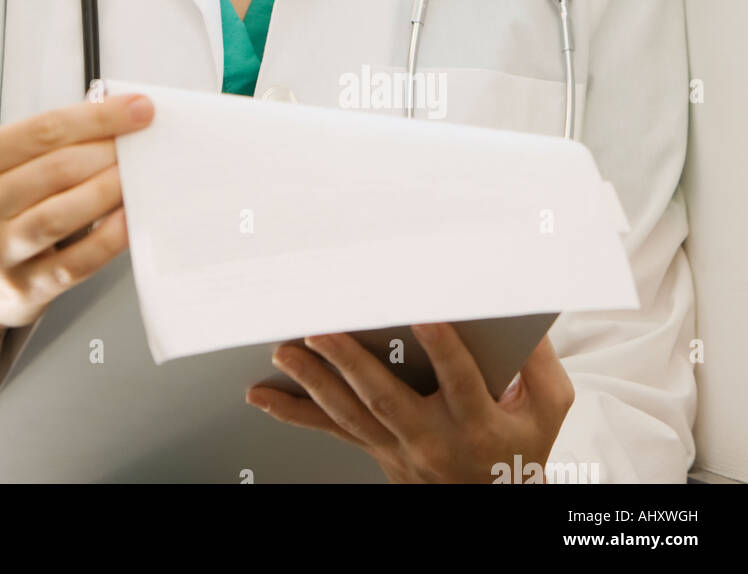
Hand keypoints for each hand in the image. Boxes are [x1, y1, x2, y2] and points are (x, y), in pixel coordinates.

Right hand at [0, 91, 154, 330]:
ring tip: (139, 174)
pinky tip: (130, 218)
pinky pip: (76, 260)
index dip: (98, 117)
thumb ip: (52, 143)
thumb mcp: (5, 168)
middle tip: (143, 142)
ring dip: (110, 189)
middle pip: (57, 168)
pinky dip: (109, 236)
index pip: (44, 129)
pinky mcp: (24, 287)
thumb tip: (116, 116)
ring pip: (63, 213)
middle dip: (109, 151)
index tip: (138, 108)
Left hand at [245, 324, 573, 483]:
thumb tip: (518, 310)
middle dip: (350, 363)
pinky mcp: (376, 450)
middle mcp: (434, 438)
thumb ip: (537, 359)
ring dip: (313, 382)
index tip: (423, 314)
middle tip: (321, 330)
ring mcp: (400, 448)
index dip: (443, 349)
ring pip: (351, 415)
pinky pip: (331, 431)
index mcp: (479, 422)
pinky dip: (293, 415)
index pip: (461, 382)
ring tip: (285, 351)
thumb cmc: (521, 444)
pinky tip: (262, 396)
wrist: (494, 499)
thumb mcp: (547, 406)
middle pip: (388, 400)